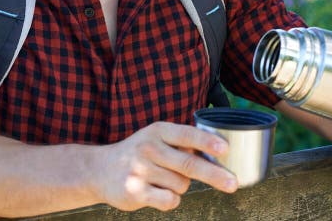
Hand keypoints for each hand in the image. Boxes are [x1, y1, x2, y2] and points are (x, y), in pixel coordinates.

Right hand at [89, 121, 238, 211]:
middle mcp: (149, 147)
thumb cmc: (138, 153)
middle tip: (232, 183)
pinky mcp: (135, 190)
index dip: (207, 142)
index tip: (225, 150)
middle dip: (214, 175)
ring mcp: (141, 169)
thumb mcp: (155, 138)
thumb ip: (181, 143)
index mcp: (157, 131)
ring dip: (181, 187)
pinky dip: (171, 199)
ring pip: (181, 185)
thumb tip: (218, 154)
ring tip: (163, 180)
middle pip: (189, 163)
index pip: (187, 135)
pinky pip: (169, 200)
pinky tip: (159, 192)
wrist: (99, 169)